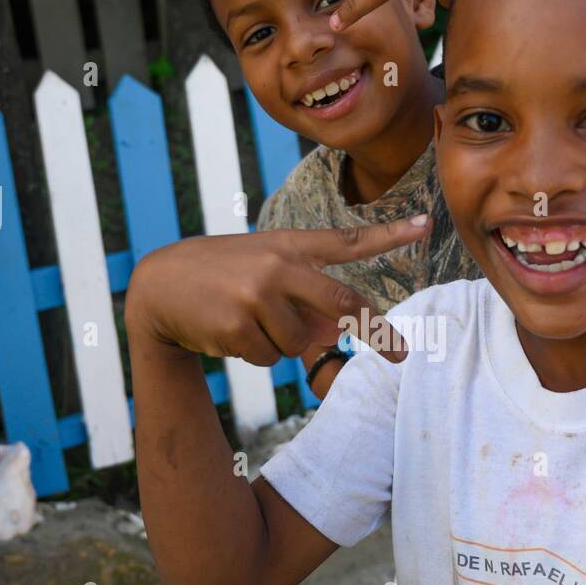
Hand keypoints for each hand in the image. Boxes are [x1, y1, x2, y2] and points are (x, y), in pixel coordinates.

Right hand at [125, 217, 430, 367]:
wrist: (159, 286)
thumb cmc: (222, 278)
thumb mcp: (265, 273)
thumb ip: (306, 297)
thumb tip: (339, 332)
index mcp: (289, 245)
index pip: (347, 240)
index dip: (389, 234)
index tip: (426, 226)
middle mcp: (278, 265)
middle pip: (343, 304)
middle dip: (375, 332)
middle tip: (402, 355)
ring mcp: (258, 295)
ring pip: (299, 343)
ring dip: (280, 343)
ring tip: (248, 320)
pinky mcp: (238, 325)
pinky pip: (269, 358)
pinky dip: (254, 354)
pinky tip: (229, 331)